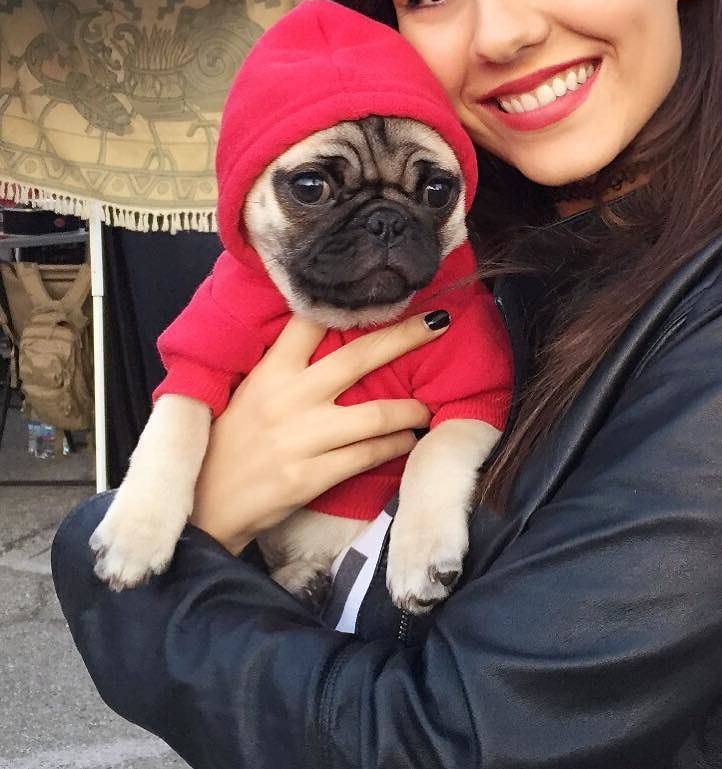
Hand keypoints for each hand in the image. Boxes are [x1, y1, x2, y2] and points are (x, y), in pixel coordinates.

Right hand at [190, 312, 442, 554]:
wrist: (204, 509)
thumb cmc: (230, 444)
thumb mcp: (248, 392)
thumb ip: (284, 366)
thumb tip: (328, 333)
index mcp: (269, 372)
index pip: (310, 322)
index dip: (350, 303)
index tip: (388, 290)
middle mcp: (287, 398)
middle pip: (360, 357)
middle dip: (405, 336)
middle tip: (439, 323)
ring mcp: (301, 438)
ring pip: (375, 414)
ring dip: (411, 409)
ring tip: (429, 405)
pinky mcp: (309, 476)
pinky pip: (367, 455)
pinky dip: (396, 445)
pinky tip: (410, 440)